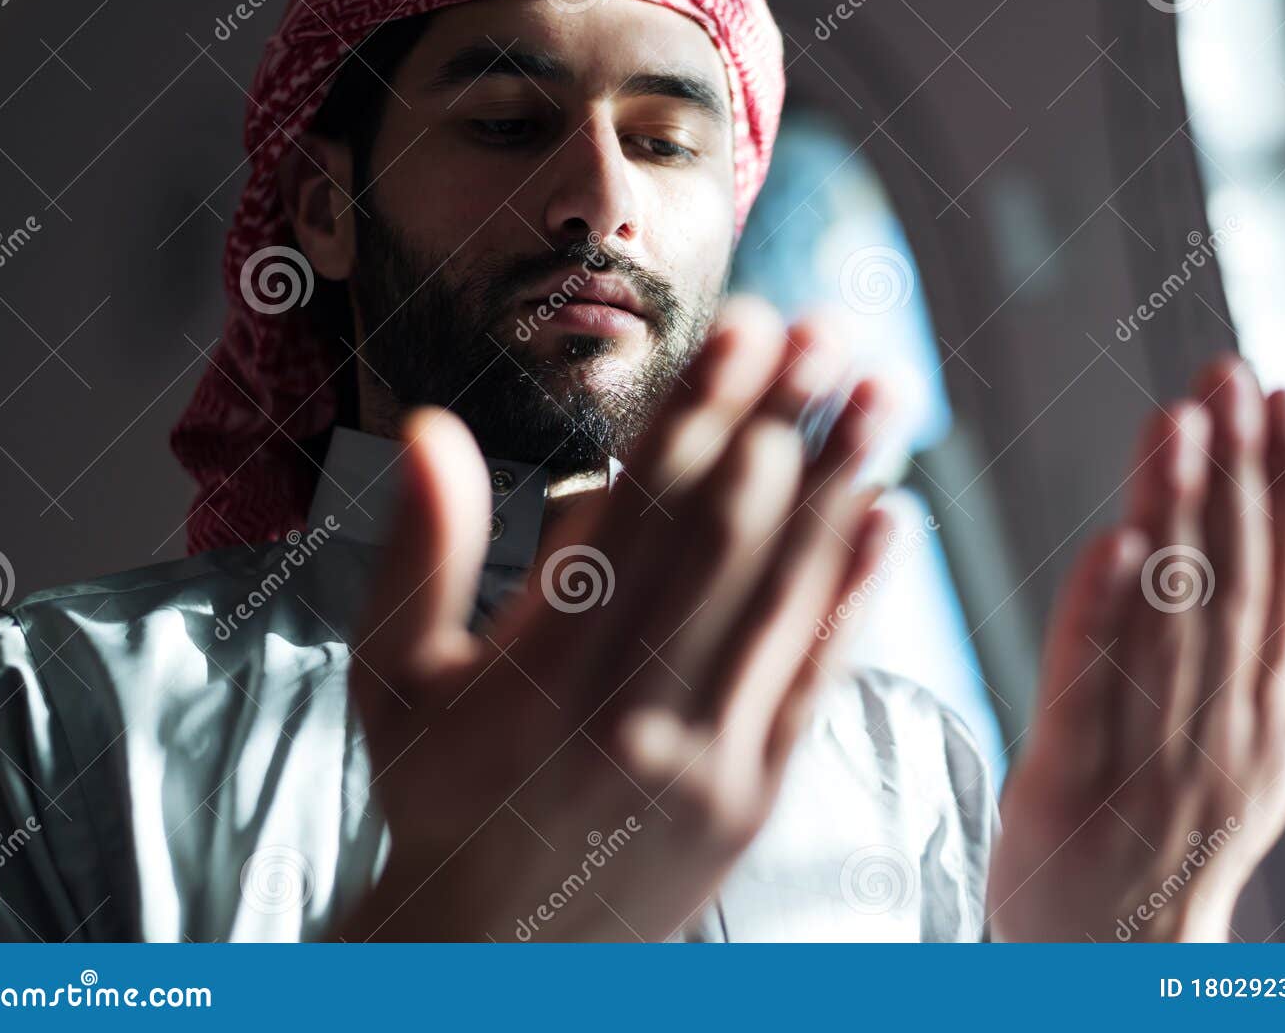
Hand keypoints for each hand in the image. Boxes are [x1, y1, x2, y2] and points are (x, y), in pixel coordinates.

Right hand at [332, 298, 894, 940]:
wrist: (491, 958)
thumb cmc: (436, 801)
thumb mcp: (393, 679)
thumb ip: (418, 550)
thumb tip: (429, 427)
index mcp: (540, 670)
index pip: (639, 510)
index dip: (697, 408)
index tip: (740, 324)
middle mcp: (632, 708)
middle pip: (728, 537)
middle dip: (783, 421)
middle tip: (827, 329)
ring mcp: (705, 757)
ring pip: (787, 596)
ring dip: (843, 485)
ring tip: (881, 393)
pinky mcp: (754, 796)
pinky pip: (815, 681)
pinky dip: (856, 597)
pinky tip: (890, 520)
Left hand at [989, 354, 1284, 940]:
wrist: (1115, 966)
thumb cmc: (1181, 834)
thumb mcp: (1263, 747)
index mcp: (1268, 719)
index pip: (1283, 583)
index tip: (1282, 394)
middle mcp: (1223, 739)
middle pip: (1230, 589)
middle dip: (1232, 474)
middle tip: (1225, 372)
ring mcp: (1148, 771)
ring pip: (1166, 628)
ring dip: (1173, 519)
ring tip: (1175, 425)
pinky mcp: (1065, 795)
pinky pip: (1088, 698)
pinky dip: (1101, 618)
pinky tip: (1112, 541)